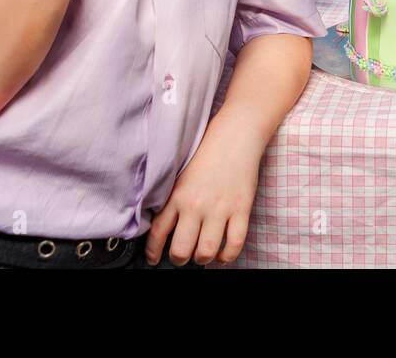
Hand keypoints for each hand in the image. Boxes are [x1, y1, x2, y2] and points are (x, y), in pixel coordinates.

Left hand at [144, 122, 263, 266]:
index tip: (155, 259)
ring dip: (202, 259)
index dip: (153, 253)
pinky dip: (228, 255)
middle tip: (182, 257)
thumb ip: (172, 198)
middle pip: (181, 250)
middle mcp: (196, 205)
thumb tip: (164, 225)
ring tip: (203, 255)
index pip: (158, 234)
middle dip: (179, 259)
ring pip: (206, 252)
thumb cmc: (208, 150)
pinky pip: (234, 243)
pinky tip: (223, 254)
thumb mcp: (181, 173)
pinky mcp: (241, 209)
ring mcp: (220, 209)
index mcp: (177, 196)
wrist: (236, 134)